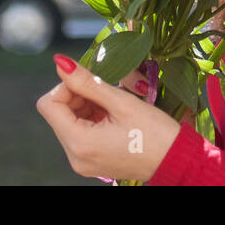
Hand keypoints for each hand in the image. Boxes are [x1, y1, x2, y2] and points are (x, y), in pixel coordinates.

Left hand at [36, 54, 181, 182]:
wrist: (176, 161)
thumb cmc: (155, 133)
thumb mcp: (121, 102)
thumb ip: (87, 82)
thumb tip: (60, 63)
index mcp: (79, 143)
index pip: (48, 105)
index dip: (65, 86)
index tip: (90, 82)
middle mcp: (74, 157)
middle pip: (57, 114)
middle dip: (77, 96)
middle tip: (106, 92)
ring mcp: (82, 161)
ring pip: (68, 122)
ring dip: (86, 106)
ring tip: (113, 106)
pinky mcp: (91, 161)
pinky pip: (80, 133)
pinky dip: (92, 119)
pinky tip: (113, 117)